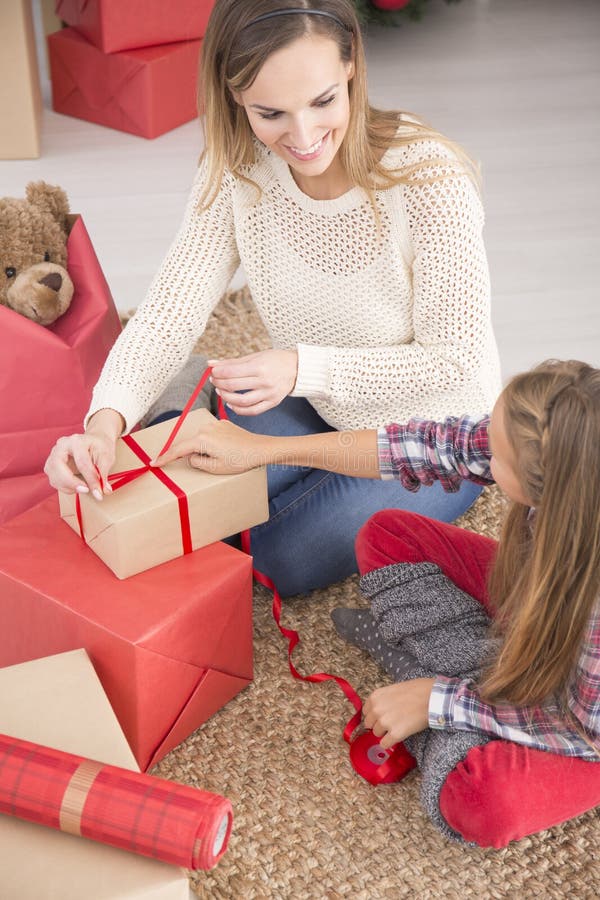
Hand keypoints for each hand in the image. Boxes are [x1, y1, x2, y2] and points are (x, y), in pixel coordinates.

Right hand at [43, 409, 122, 498]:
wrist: (93, 442)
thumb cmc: (99, 447)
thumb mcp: (106, 457)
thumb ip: (103, 474)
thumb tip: (104, 490)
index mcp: (76, 441)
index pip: (81, 462)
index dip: (90, 479)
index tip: (98, 492)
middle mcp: (61, 446)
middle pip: (58, 467)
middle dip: (72, 483)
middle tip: (86, 490)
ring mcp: (53, 455)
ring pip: (54, 476)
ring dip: (69, 487)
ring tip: (84, 488)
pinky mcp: (51, 466)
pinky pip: (53, 480)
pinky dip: (65, 488)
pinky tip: (76, 486)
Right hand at [152, 417, 267, 474]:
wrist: (259, 449)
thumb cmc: (239, 460)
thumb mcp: (215, 468)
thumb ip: (197, 462)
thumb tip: (190, 457)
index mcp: (202, 439)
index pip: (178, 449)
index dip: (165, 457)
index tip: (154, 463)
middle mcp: (206, 428)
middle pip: (190, 443)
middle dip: (191, 454)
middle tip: (203, 464)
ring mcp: (215, 424)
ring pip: (201, 439)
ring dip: (203, 449)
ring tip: (220, 458)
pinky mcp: (223, 424)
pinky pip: (211, 435)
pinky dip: (212, 443)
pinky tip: (225, 451)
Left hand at [208, 349, 297, 415]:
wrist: (297, 369)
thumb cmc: (274, 360)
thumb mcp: (255, 356)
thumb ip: (232, 362)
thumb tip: (211, 363)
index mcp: (259, 366)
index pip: (232, 372)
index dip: (218, 373)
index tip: (213, 372)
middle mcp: (264, 381)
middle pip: (234, 386)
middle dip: (219, 383)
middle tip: (215, 381)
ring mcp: (269, 394)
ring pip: (241, 401)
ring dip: (226, 397)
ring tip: (221, 391)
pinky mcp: (272, 403)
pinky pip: (252, 411)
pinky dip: (238, 410)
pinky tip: (231, 404)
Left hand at [363, 678, 434, 749]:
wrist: (432, 697)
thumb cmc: (417, 690)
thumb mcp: (394, 689)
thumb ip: (383, 700)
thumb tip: (380, 711)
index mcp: (375, 697)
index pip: (366, 712)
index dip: (374, 715)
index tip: (381, 717)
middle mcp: (377, 709)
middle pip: (369, 724)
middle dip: (379, 725)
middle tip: (391, 723)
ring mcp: (385, 722)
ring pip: (377, 734)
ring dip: (386, 733)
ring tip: (398, 727)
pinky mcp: (395, 734)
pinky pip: (385, 744)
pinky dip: (390, 742)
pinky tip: (398, 736)